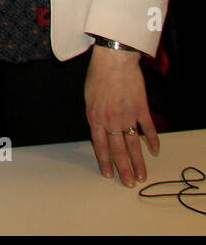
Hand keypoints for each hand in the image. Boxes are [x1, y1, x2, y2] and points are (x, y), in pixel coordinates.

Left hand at [85, 44, 159, 186]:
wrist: (113, 61)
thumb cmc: (97, 76)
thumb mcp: (88, 98)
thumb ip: (94, 116)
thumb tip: (99, 130)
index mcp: (95, 118)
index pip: (100, 146)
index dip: (104, 162)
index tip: (109, 175)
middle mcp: (111, 121)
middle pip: (118, 150)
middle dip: (123, 169)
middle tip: (128, 184)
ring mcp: (127, 116)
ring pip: (133, 144)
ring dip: (138, 161)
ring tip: (141, 176)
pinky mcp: (141, 109)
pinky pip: (148, 129)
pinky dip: (153, 140)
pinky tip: (155, 150)